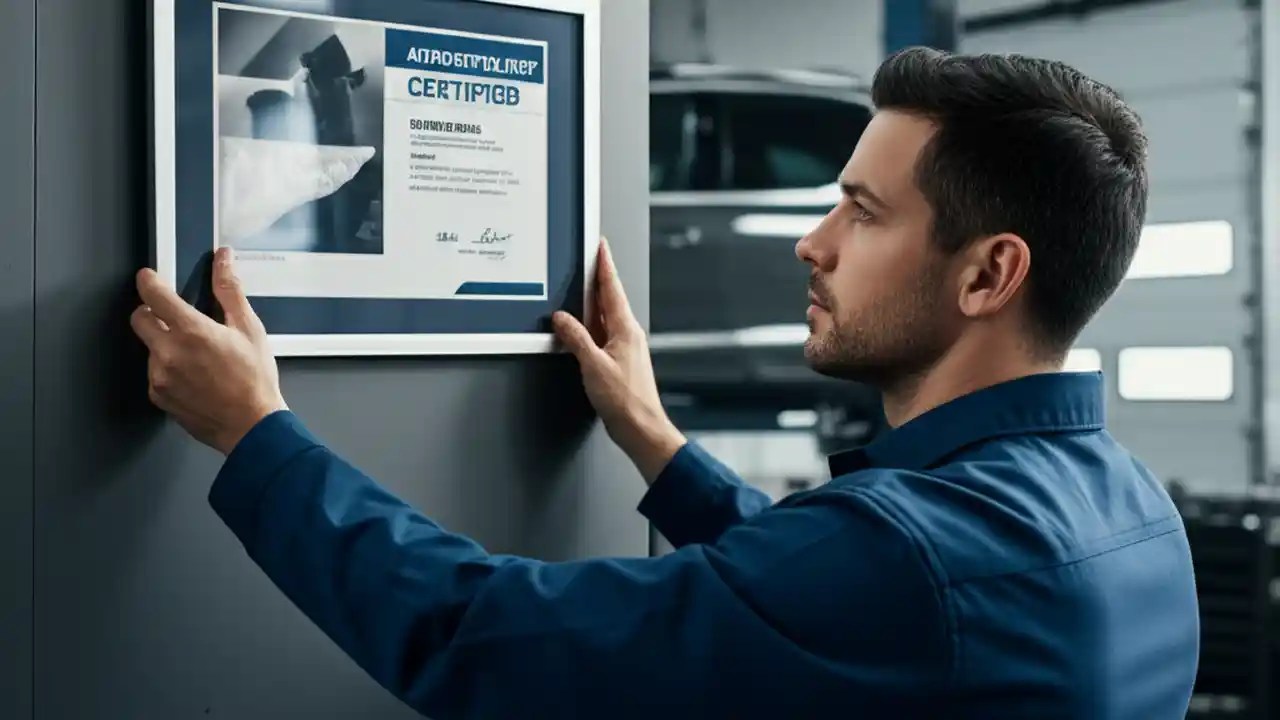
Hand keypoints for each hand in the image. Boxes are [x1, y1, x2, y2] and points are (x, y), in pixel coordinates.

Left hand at [130, 247, 287, 454]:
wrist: (251, 426)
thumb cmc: (254, 382)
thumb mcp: (249, 329)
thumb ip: (230, 291)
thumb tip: (223, 262)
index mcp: (192, 331)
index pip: (154, 294)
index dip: (149, 281)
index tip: (149, 277)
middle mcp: (169, 352)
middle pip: (139, 318)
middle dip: (152, 313)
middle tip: (175, 318)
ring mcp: (159, 376)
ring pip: (149, 347)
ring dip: (164, 344)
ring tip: (197, 356)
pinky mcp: (158, 395)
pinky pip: (154, 372)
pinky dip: (168, 369)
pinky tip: (194, 375)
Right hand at [552, 238, 685, 482]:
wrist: (641, 427)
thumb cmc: (625, 400)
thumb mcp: (593, 365)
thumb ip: (575, 338)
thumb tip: (562, 319)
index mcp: (625, 328)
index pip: (612, 288)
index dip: (604, 265)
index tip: (600, 246)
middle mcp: (628, 334)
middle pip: (608, 299)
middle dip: (597, 278)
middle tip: (588, 258)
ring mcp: (624, 347)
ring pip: (604, 317)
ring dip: (591, 302)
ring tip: (579, 287)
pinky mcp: (619, 361)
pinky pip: (602, 334)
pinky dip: (589, 325)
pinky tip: (580, 328)